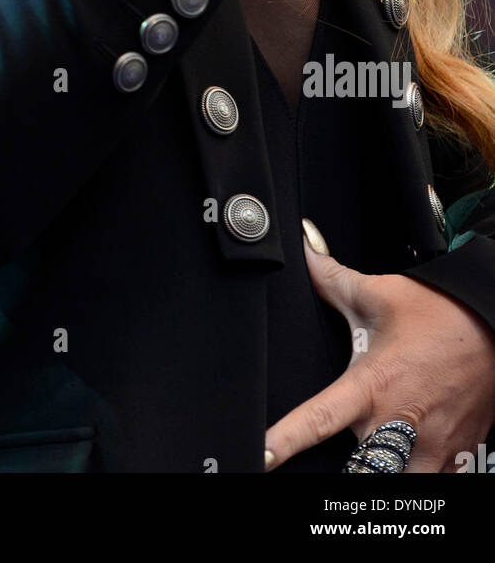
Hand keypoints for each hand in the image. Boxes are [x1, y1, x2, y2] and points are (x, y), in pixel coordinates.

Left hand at [263, 223, 494, 472]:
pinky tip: (409, 455)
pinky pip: (430, 483)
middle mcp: (396, 423)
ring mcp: (429, 447)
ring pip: (392, 481)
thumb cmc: (438, 313)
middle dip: (345, 464)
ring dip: (380, 471)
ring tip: (378, 451)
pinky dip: (415, 473)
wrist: (493, 324)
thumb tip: (304, 249)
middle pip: (355, 468)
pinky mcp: (455, 457)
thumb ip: (332, 279)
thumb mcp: (378, 295)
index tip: (260, 457)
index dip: (284, 441)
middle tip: (346, 441)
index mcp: (371, 385)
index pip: (317, 420)